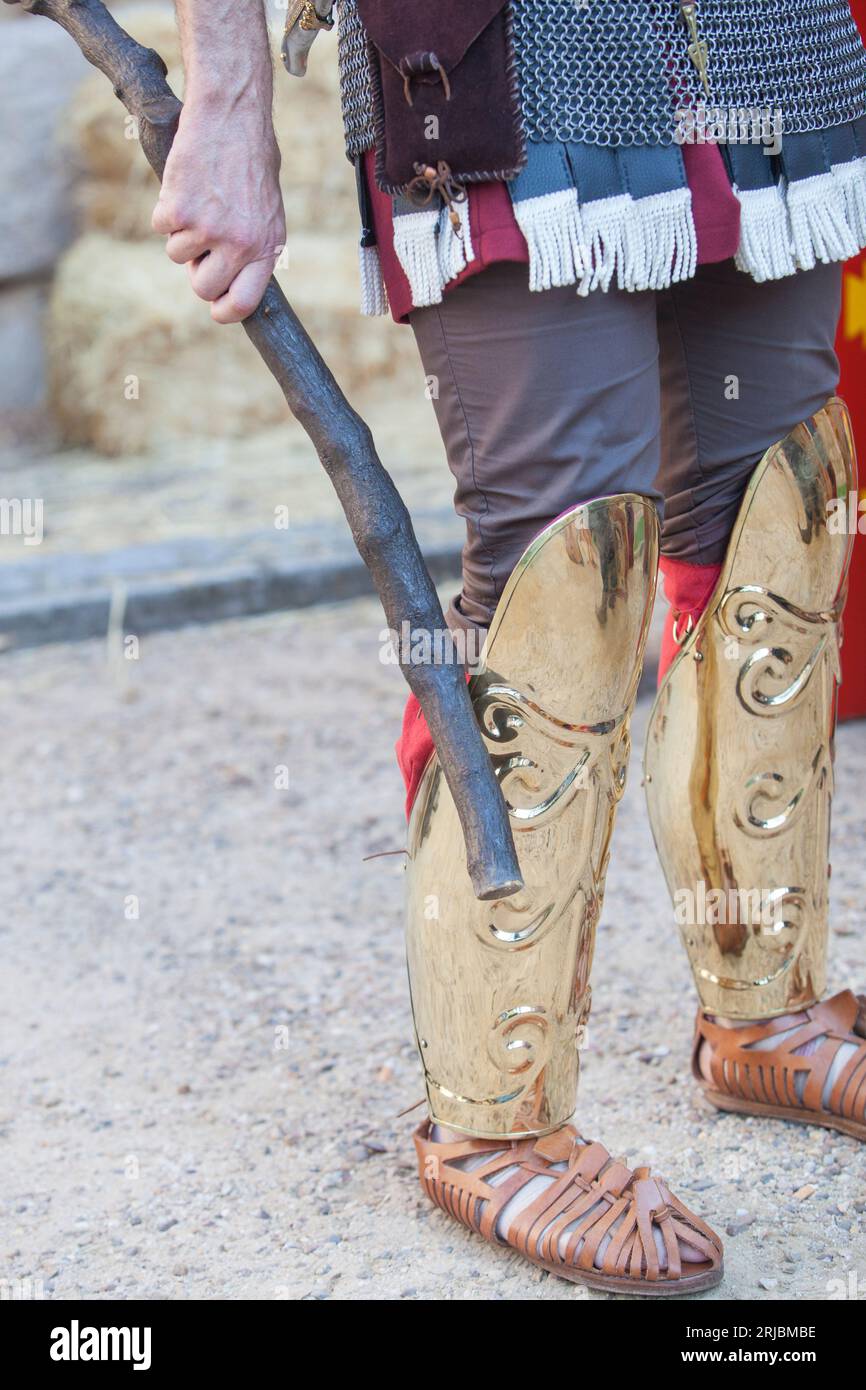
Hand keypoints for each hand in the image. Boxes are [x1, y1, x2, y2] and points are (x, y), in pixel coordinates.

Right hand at [152, 94, 285, 324]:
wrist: (231, 113)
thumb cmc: (250, 159)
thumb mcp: (266, 209)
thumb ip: (252, 247)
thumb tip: (230, 283)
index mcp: (266, 247)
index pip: (243, 303)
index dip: (224, 311)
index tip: (215, 308)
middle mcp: (239, 244)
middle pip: (202, 288)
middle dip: (196, 270)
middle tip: (201, 242)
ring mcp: (208, 229)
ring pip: (176, 255)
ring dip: (180, 232)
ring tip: (200, 198)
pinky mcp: (179, 210)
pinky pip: (160, 226)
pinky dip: (165, 207)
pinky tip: (185, 183)